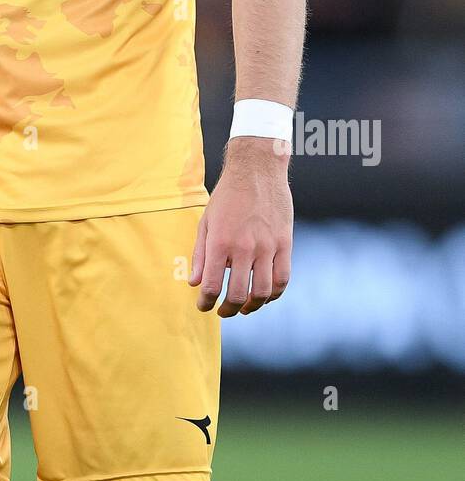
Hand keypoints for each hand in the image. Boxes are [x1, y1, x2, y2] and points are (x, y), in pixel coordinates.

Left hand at [189, 137, 292, 316]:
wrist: (256, 169)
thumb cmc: (227, 195)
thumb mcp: (206, 221)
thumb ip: (200, 254)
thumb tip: (195, 283)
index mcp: (220, 241)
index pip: (213, 285)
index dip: (206, 302)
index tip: (203, 305)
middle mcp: (244, 247)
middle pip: (238, 294)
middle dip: (228, 309)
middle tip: (223, 311)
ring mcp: (267, 246)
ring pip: (262, 292)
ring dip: (252, 306)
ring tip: (244, 307)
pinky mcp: (284, 244)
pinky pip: (282, 279)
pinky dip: (273, 294)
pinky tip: (264, 295)